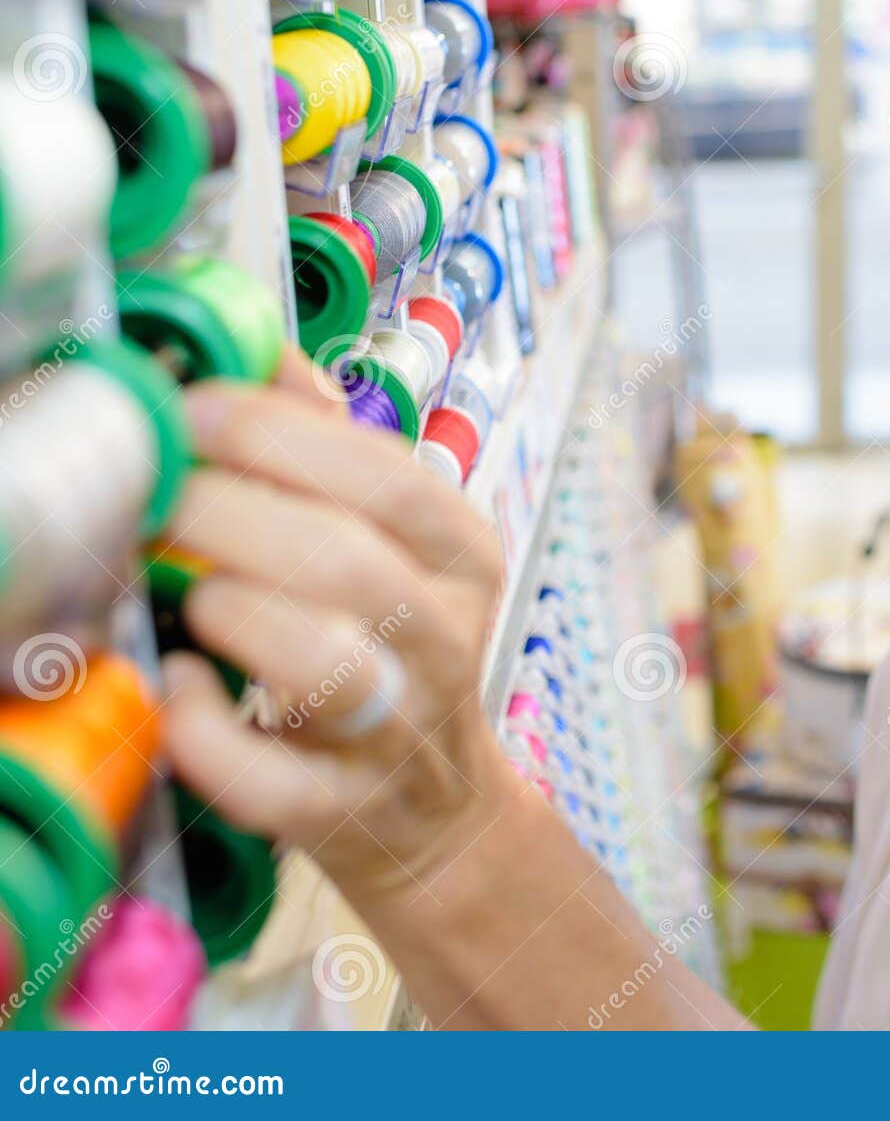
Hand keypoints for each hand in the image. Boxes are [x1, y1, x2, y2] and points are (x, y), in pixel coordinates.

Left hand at [159, 352, 519, 894]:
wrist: (435, 805)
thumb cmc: (393, 648)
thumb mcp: (394, 540)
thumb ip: (331, 446)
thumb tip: (254, 348)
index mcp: (463, 556)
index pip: (385, 478)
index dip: (272, 434)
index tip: (185, 411)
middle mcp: (445, 639)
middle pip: (346, 562)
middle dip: (225, 513)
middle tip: (157, 496)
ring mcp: (398, 730)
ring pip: (324, 664)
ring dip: (232, 610)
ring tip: (188, 591)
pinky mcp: (339, 809)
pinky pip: (265, 777)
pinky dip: (203, 730)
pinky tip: (182, 685)